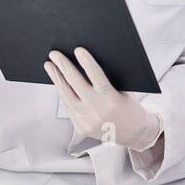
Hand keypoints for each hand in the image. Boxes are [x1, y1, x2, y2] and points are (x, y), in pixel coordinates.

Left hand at [45, 48, 162, 151]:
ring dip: (57, 79)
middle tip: (55, 54)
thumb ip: (107, 79)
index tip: (78, 50)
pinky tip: (58, 82)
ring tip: (50, 66)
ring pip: (67, 96)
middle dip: (64, 67)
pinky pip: (68, 107)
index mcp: (112, 100)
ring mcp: (88, 121)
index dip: (87, 62)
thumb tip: (86, 61)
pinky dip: (62, 93)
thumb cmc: (130, 107)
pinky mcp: (81, 128)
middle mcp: (98, 111)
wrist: (134, 133)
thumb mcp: (124, 91)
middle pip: (76, 85)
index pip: (96, 77)